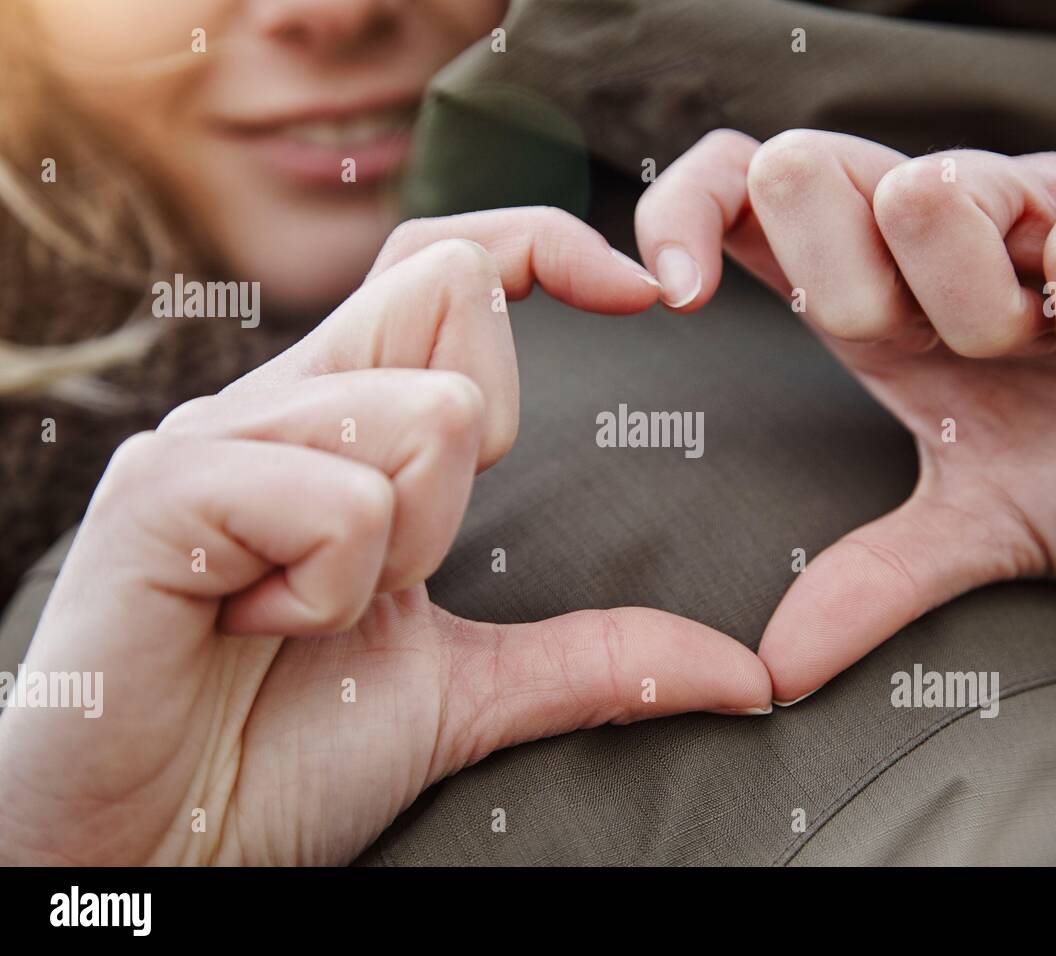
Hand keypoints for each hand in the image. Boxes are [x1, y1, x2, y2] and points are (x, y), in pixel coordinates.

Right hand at [0, 209, 771, 864]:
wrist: (157, 847)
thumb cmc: (284, 753)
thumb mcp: (470, 694)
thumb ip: (597, 658)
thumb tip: (744, 673)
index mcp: (349, 424)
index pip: (452, 261)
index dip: (552, 245)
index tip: (644, 293)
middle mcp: (282, 403)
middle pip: (451, 291)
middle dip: (481, 443)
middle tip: (401, 563)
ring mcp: (216, 437)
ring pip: (423, 409)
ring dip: (405, 546)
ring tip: (310, 616)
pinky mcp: (162, 493)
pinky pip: (338, 499)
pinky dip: (333, 591)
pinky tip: (258, 630)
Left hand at [637, 130, 1055, 703]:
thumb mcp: (982, 530)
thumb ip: (874, 581)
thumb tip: (775, 670)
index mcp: (879, 290)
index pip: (741, 186)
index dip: (682, 212)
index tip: (669, 296)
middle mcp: (941, 224)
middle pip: (802, 163)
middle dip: (851, 290)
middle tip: (933, 358)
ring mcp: (1043, 198)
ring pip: (935, 192)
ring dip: (983, 313)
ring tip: (1049, 358)